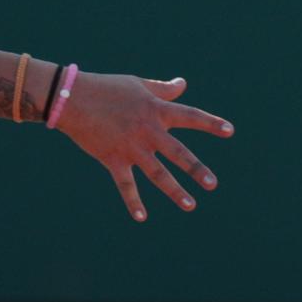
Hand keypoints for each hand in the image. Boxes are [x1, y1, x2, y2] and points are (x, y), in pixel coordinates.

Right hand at [56, 73, 232, 220]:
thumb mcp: (138, 85)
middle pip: (178, 153)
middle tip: (212, 184)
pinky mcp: (112, 158)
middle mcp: (148, 130)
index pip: (190, 117)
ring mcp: (131, 147)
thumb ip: (162, 89)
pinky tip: (142, 217)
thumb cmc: (106, 88)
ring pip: (158, 173)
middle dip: (197, 169)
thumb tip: (183, 84)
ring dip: (175, 190)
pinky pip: (126, 184)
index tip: (230, 131)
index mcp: (156, 110)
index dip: (210, 124)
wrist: (71, 98)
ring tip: (191, 205)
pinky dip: (133, 202)